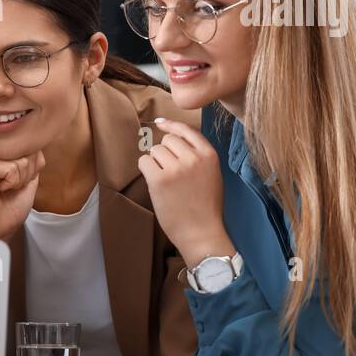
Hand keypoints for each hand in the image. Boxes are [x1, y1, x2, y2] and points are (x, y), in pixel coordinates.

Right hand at [0, 148, 45, 240]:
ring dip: (19, 181)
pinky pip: (12, 169)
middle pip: (27, 152)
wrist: (0, 227)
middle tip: (12, 187)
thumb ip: (33, 159)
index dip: (33, 168)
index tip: (18, 182)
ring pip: (21, 161)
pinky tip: (0, 190)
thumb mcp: (30, 178)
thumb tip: (38, 143)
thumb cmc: (12, 206)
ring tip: (6, 189)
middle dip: (27, 174)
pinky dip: (12, 183)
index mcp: (0, 152)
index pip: (30, 147)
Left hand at [137, 118, 231, 265]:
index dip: (172, 126)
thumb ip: (197, 155)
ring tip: (166, 181)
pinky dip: (146, 169)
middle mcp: (193, 158)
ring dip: (155, 162)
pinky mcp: (159, 180)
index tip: (161, 124)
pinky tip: (155, 182)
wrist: (201, 232)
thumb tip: (171, 132)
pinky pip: (144, 161)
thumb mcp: (211, 174)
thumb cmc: (205, 206)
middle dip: (165, 153)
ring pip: (155, 150)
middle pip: (168, 140)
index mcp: (209, 155)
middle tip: (170, 172)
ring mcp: (176, 168)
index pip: (187, 130)